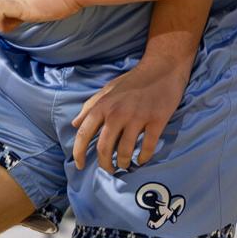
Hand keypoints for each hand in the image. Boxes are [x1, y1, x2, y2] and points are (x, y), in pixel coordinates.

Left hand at [71, 58, 189, 172]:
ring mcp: (137, 117)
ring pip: (125, 151)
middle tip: (108, 169)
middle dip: (104, 164)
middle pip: (104, 148)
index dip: (79, 153)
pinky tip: (142, 159)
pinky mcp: (156, 120)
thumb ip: (90, 107)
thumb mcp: (107, 90)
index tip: (80, 165)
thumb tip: (74, 124)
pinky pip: (147, 147)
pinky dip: (143, 157)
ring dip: (123, 163)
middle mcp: (117, 113)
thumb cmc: (133, 80)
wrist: (162, 67)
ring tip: (124, 165)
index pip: (84, 134)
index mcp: (103, 106)